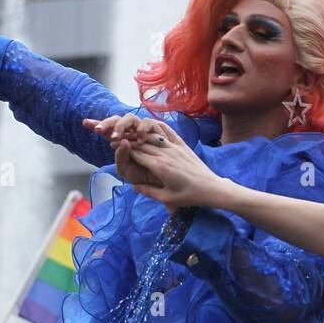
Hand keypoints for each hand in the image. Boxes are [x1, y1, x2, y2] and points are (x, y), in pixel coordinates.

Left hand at [83, 114, 167, 190]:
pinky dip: (143, 129)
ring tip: (116, 136)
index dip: (97, 124)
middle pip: (117, 120)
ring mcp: (143, 130)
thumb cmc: (143, 175)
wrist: (162, 181)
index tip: (85, 123)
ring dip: (122, 126)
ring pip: (131, 118)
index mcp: (120, 142)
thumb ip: (120, 157)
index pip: (107, 131)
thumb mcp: (126, 170)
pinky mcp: (157, 130)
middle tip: (98, 130)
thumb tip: (122, 142)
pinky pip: (149, 123)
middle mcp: (130, 133)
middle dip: (107, 123)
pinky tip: (140, 139)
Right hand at [86, 115, 224, 210]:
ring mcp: (174, 148)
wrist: (211, 188)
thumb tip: (134, 187)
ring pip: (152, 136)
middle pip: (141, 142)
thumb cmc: (189, 196)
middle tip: (113, 133)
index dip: (123, 147)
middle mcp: (166, 154)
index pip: (136, 153)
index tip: (111, 143)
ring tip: (127, 129)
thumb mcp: (167, 197)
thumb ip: (148, 192)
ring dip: (138, 132)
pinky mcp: (182, 146)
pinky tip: (148, 125)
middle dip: (126, 137)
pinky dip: (155, 128)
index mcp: (159, 167)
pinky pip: (167, 133)